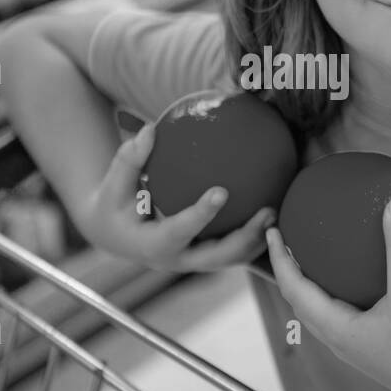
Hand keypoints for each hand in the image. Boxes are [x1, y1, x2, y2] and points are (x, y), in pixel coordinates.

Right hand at [73, 121, 275, 273]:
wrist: (114, 235)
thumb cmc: (114, 203)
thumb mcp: (112, 184)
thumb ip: (129, 159)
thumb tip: (149, 130)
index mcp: (153, 245)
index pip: (179, 231)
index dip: (200, 215)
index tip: (221, 192)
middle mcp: (178, 259)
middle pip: (217, 257)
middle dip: (245, 238)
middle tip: (267, 212)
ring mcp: (194, 261)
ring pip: (231, 258)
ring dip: (257, 240)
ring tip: (278, 213)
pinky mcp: (205, 255)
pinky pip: (233, 248)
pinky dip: (253, 235)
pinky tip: (272, 208)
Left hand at [265, 196, 390, 390]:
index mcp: (336, 329)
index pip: (293, 289)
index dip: (279, 258)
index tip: (273, 230)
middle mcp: (340, 339)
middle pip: (301, 299)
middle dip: (290, 269)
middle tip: (289, 238)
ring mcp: (358, 344)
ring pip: (322, 308)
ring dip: (313, 281)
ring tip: (316, 253)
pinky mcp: (376, 344)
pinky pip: (347, 310)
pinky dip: (341, 288)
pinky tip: (362, 274)